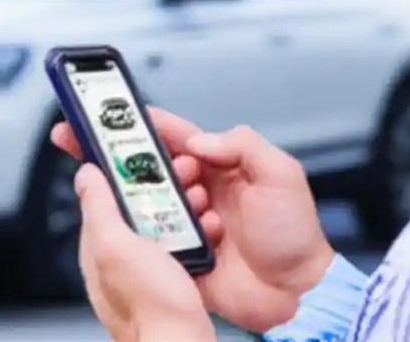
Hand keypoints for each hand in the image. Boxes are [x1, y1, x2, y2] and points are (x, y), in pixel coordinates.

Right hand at [52, 110, 334, 332]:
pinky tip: (184, 237)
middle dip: (141, 164)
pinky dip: (161, 235)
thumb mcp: (281, 175)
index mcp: (223, 166)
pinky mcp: (181, 253)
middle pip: (154, 168)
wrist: (296, 293)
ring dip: (160, 202)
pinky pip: (154, 238)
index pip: (177, 136)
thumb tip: (199, 140)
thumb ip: (244, 145)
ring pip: (151, 202)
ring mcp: (189, 223)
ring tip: (192, 207)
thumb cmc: (295, 235)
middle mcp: (202, 191)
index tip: (113, 116)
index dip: (144, 124)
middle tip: (147, 168)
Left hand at [75, 163, 216, 341]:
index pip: (101, 195)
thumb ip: (98, 208)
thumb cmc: (151, 306)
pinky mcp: (172, 280)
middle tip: (180, 173)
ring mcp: (146, 271)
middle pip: (136, 206)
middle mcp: (119, 259)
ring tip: (197, 200)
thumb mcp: (116, 247)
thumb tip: (85, 174)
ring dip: (182, 207)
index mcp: (99, 247)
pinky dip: (197, 232)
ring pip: (162, 224)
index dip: (117, 169)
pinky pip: (183, 245)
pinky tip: (208, 231)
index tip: (133, 148)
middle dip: (159, 186)